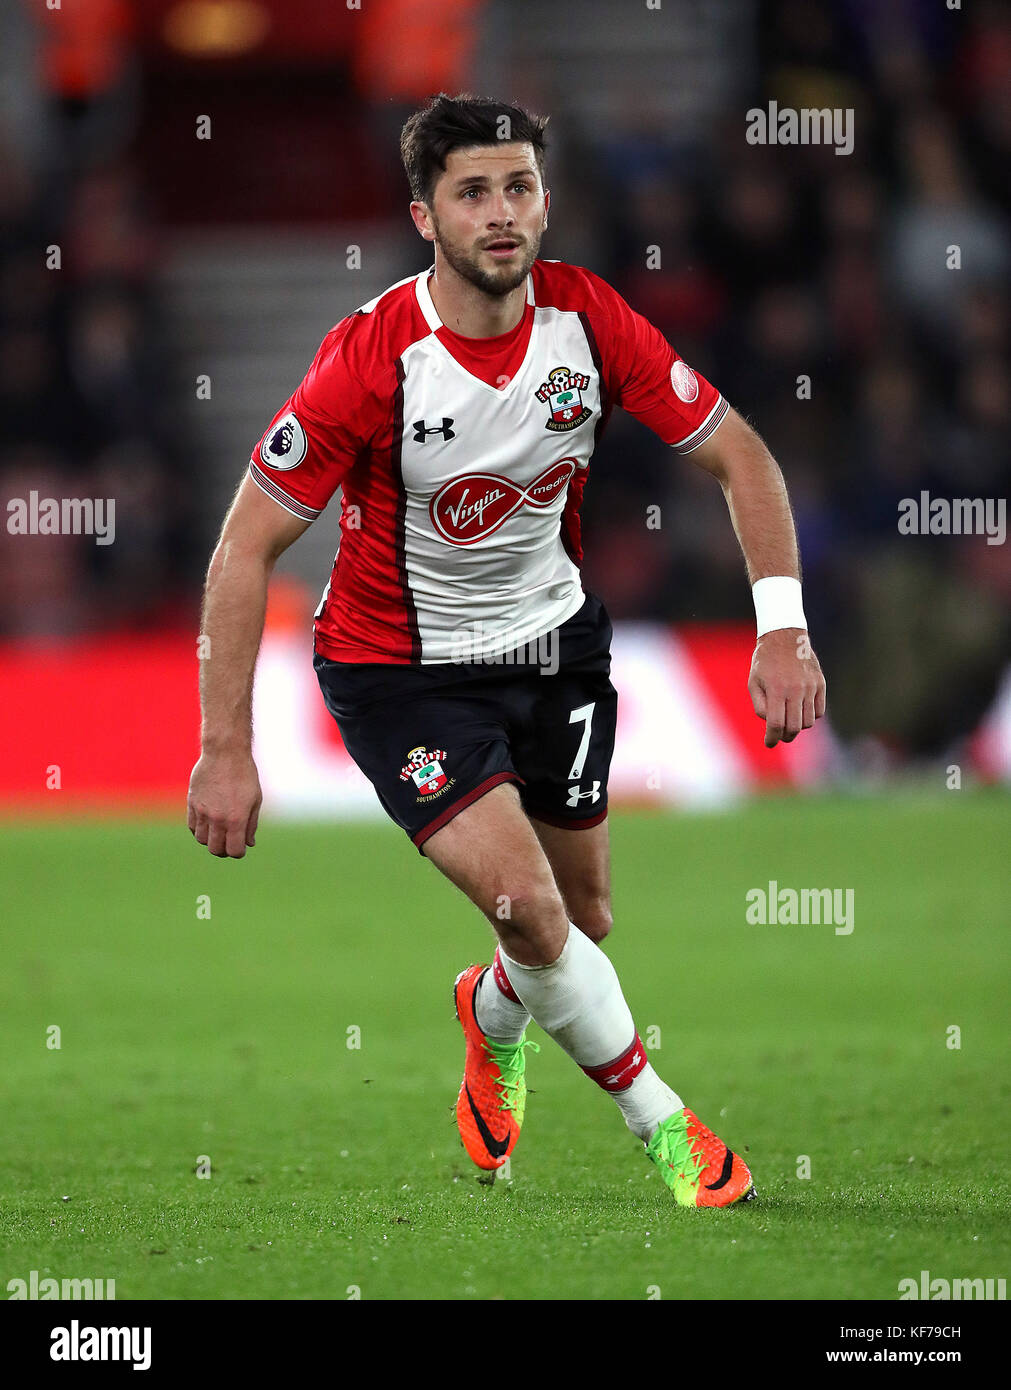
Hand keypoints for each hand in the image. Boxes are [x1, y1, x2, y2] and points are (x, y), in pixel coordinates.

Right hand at [187, 750, 261, 857]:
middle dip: (224, 850)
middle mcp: (217, 818)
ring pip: (202, 840)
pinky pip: (192, 827)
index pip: (234, 851)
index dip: (239, 852)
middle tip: (229, 843)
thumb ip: (251, 825)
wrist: (225, 753)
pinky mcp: (192, 803)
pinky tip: (208, 823)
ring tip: (219, 831)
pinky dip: (199, 830)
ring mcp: (202, 811)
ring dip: (211, 840)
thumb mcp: (255, 800)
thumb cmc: (245, 775)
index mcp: (236, 819)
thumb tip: (248, 844)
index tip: (241, 846)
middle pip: (215, 850)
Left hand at [747, 629, 826, 747]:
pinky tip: (800, 711)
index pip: (776, 724)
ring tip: (789, 721)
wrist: (785, 637)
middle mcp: (795, 689)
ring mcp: (810, 687)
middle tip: (779, 736)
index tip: (769, 743)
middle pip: (794, 727)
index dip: (772, 738)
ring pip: (808, 722)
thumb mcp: (753, 682)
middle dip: (785, 736)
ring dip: (798, 727)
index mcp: (776, 689)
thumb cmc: (765, 662)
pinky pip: (819, 711)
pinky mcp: (821, 684)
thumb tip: (770, 724)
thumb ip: (760, 706)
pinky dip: (810, 716)